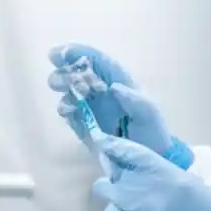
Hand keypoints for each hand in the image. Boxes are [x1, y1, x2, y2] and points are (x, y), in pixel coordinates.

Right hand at [48, 44, 191, 167]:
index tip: (63, 52)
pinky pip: (70, 113)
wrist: (147, 159)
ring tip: (61, 90)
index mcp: (119, 82)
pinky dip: (65, 109)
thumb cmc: (152, 131)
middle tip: (58, 77)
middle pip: (78, 73)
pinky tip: (67, 110)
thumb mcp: (149, 114)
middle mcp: (102, 91)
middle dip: (65, 69)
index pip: (98, 61)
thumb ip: (135, 100)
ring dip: (63, 87)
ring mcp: (91, 108)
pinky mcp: (83, 125)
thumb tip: (114, 87)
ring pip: (70, 91)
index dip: (79, 52)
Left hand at [92, 133, 210, 210]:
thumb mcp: (197, 187)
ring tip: (131, 201)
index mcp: (169, 175)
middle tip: (122, 178)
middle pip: (115, 176)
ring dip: (117, 196)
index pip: (131, 154)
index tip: (102, 141)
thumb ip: (168, 177)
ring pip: (110, 198)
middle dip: (115, 175)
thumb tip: (148, 174)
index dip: (113, 146)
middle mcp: (149, 192)